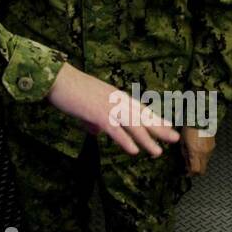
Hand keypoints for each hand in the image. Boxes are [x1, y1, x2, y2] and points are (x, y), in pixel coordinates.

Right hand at [46, 63, 179, 155]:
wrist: (56, 79)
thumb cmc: (67, 91)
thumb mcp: (84, 106)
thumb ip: (93, 120)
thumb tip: (96, 132)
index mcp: (115, 96)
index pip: (139, 108)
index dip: (155, 118)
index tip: (168, 126)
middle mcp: (116, 100)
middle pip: (142, 116)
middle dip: (159, 128)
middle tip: (175, 138)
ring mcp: (108, 106)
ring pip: (132, 125)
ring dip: (146, 140)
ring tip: (157, 152)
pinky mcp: (97, 114)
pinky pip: (114, 129)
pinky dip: (125, 141)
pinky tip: (134, 151)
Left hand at [180, 127, 215, 175]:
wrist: (200, 118)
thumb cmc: (188, 129)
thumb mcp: (182, 143)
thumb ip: (185, 156)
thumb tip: (186, 165)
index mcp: (195, 153)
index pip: (195, 170)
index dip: (190, 174)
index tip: (185, 173)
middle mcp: (204, 154)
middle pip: (202, 170)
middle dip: (196, 172)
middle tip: (190, 169)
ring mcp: (210, 150)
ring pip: (205, 163)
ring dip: (200, 164)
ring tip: (193, 158)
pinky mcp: (213, 146)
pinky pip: (208, 156)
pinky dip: (203, 157)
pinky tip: (198, 151)